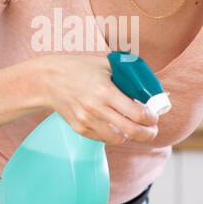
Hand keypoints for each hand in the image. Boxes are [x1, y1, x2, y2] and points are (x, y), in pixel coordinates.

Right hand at [30, 53, 158, 145]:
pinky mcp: (79, 128)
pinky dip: (114, 135)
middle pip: (131, 131)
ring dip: (131, 136)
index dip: (151, 118)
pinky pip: (103, 138)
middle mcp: (96, 108)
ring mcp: (87, 121)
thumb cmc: (79, 68)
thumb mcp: (105, 64)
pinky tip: (117, 127)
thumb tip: (151, 84)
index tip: (154, 116)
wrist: (48, 79)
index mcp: (105, 91)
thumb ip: (127, 73)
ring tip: (136, 130)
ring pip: (118, 139)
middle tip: (152, 130)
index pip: (137, 113)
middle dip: (148, 133)